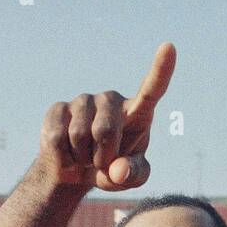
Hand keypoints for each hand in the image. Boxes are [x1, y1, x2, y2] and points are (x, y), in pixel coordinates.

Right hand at [38, 42, 175, 191]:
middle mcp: (111, 100)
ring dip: (82, 159)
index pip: (152, 89)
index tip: (169, 47)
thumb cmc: (113, 170)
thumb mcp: (130, 179)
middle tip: (100, 163)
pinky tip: (68, 155)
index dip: (161, 70)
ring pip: (79, 136)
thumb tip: (118, 169)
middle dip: (101, 158)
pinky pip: (57, 139)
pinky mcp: (58, 109)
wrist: (76, 172)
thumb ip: (133, 176)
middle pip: (106, 131)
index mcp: (137, 113)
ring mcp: (84, 101)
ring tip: (84, 158)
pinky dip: (64, 159)